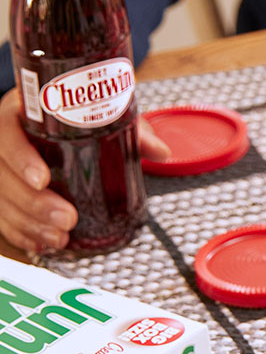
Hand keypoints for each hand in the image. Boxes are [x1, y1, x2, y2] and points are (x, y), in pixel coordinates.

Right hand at [0, 88, 168, 253]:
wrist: (60, 109)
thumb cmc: (78, 111)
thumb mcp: (105, 112)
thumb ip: (132, 130)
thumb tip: (160, 152)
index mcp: (22, 112)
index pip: (7, 133)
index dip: (21, 159)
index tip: (42, 179)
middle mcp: (6, 138)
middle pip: (2, 174)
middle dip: (33, 203)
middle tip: (67, 219)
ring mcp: (2, 166)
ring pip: (1, 198)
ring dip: (28, 223)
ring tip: (59, 237)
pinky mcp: (6, 188)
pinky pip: (2, 213)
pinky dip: (20, 231)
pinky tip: (39, 244)